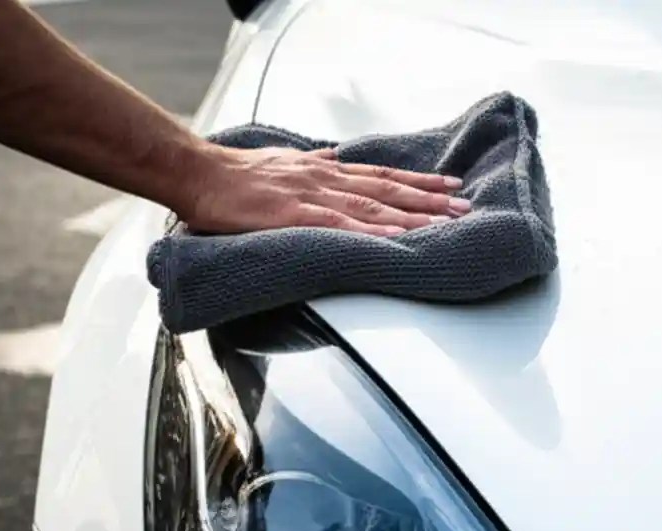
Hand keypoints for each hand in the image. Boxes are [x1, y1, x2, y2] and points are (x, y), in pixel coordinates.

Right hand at [178, 144, 469, 235]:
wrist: (198, 173)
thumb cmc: (236, 175)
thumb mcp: (284, 164)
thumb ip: (313, 166)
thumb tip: (336, 161)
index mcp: (323, 171)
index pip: (381, 175)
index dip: (418, 182)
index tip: (450, 185)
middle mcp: (325, 179)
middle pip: (387, 189)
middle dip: (428, 199)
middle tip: (463, 206)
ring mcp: (311, 196)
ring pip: (372, 206)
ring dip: (411, 215)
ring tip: (444, 222)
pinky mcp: (293, 215)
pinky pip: (339, 225)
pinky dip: (371, 232)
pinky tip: (396, 238)